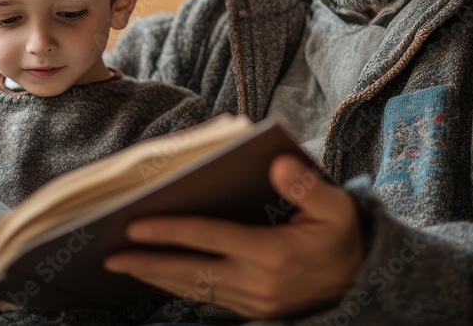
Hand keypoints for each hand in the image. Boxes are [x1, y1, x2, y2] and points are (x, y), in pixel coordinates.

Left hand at [104, 154, 364, 319]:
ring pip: (194, 289)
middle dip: (148, 263)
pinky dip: (179, 287)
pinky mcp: (253, 310)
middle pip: (191, 272)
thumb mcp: (336, 207)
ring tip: (123, 266)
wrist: (362, 282)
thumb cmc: (343, 236)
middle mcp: (258, 283)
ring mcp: (253, 302)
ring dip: (157, 278)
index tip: (136, 225)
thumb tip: (277, 163)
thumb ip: (306, 185)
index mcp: (274, 255)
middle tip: (111, 255)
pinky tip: (159, 277)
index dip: (172, 231)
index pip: (211, 240)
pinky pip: (206, 298)